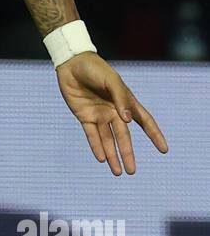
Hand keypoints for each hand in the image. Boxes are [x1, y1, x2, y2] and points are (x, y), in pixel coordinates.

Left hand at [55, 51, 168, 175]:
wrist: (72, 63)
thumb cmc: (95, 68)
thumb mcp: (111, 80)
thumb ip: (120, 99)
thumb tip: (127, 120)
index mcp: (126, 102)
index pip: (145, 121)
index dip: (154, 135)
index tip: (164, 150)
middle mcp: (114, 111)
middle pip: (124, 137)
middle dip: (128, 154)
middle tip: (132, 171)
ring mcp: (99, 115)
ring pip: (108, 139)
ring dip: (112, 155)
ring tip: (117, 172)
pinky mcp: (84, 116)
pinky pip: (92, 135)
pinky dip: (97, 147)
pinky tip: (102, 159)